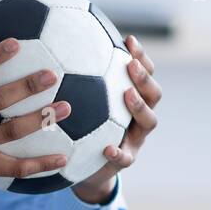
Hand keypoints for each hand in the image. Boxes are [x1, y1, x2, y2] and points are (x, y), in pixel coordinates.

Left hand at [70, 35, 161, 203]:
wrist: (87, 169)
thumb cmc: (83, 131)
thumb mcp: (83, 105)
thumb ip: (77, 81)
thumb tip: (56, 48)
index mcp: (132, 100)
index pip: (144, 74)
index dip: (141, 57)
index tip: (129, 40)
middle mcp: (139, 117)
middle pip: (153, 94)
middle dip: (144, 77)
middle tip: (130, 64)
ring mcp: (136, 139)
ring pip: (149, 121)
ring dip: (140, 107)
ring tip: (127, 95)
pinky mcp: (125, 161)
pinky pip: (126, 158)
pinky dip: (119, 152)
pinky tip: (108, 148)